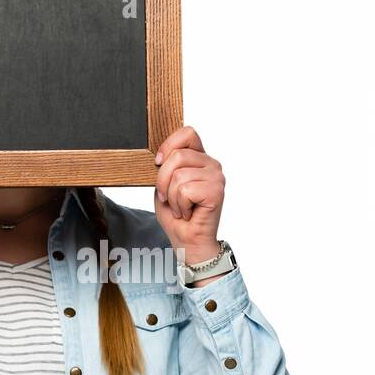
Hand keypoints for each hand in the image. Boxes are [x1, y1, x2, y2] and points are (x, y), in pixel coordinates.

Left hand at [154, 125, 224, 264]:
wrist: (187, 241)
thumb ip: (166, 165)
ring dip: (171, 197)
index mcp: (200, 158)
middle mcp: (212, 164)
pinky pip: (185, 190)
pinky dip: (179, 205)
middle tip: (168, 198)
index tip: (158, 163)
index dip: (168, 146)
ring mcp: (216, 177)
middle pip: (178, 155)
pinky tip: (188, 212)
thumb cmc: (176, 215)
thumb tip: (159, 155)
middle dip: (163, 180)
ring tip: (180, 207)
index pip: (187, 133)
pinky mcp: (217, 191)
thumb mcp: (164, 184)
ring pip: (179, 174)